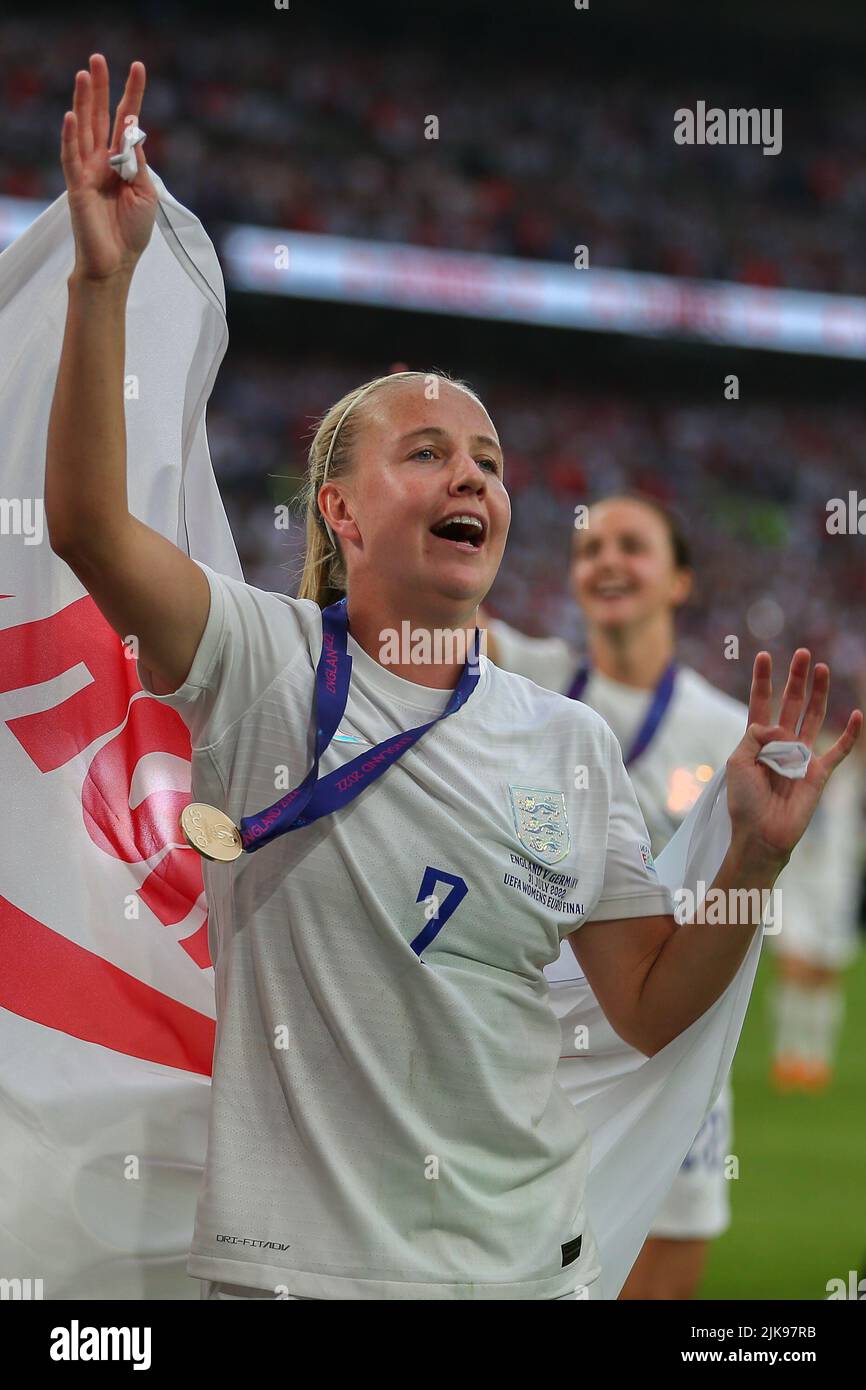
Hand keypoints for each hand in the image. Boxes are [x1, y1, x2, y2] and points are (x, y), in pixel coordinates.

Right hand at [61, 53, 157, 281]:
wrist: (118, 262)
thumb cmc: (133, 232)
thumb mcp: (147, 194)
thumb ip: (139, 164)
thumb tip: (133, 133)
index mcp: (122, 161)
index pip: (126, 121)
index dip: (131, 94)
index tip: (137, 67)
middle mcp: (102, 160)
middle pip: (100, 116)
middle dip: (100, 88)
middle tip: (98, 58)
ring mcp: (87, 171)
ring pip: (84, 129)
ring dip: (83, 102)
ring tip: (84, 74)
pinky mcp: (76, 186)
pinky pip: (70, 157)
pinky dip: (70, 137)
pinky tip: (71, 116)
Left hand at [726, 649, 861, 869]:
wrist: (761, 832)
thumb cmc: (744, 801)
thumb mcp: (737, 762)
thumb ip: (754, 736)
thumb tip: (778, 727)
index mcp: (757, 740)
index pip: (761, 703)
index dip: (763, 680)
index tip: (763, 656)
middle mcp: (781, 744)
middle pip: (791, 703)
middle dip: (796, 678)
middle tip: (802, 654)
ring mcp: (802, 756)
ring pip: (814, 717)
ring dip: (818, 693)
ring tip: (821, 668)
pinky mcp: (819, 772)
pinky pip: (838, 750)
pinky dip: (849, 734)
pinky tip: (857, 714)